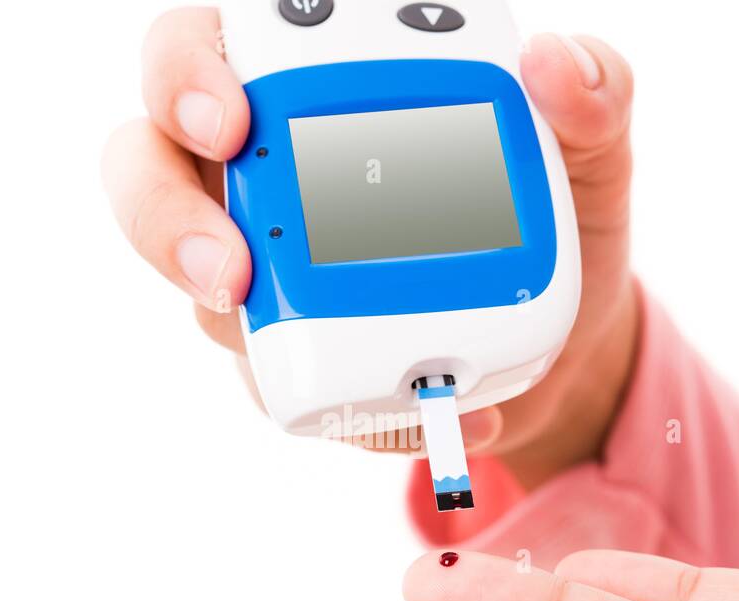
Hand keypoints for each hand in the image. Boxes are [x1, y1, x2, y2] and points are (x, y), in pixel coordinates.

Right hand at [101, 9, 640, 487]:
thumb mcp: (588, 153)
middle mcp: (266, 168)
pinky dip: (350, 410)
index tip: (231, 118)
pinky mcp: (286, 352)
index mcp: (313, 84)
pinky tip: (422, 412)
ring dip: (248, 334)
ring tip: (362, 363)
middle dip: (162, 214)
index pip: (205, 50)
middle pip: (149, 167)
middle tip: (226, 268)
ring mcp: (263, 266)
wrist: (558, 338)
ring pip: (199, 289)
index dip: (186, 72)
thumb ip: (589, 97)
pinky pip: (282, 385)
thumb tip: (556, 62)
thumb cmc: (553, 215)